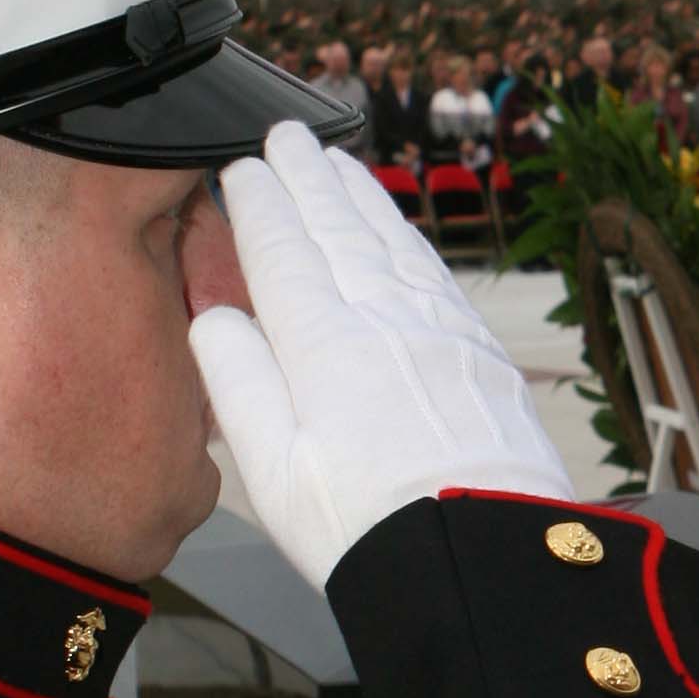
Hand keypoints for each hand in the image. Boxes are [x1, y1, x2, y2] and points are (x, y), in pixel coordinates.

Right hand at [191, 121, 570, 592]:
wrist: (483, 560)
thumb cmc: (369, 532)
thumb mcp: (273, 471)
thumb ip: (240, 383)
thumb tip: (215, 317)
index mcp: (325, 345)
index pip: (283, 252)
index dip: (259, 206)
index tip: (239, 171)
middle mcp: (387, 321)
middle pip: (340, 230)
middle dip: (308, 179)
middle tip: (284, 137)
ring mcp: (442, 331)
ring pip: (392, 241)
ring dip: (360, 196)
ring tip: (337, 162)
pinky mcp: (480, 353)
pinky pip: (434, 272)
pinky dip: (408, 238)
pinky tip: (399, 231)